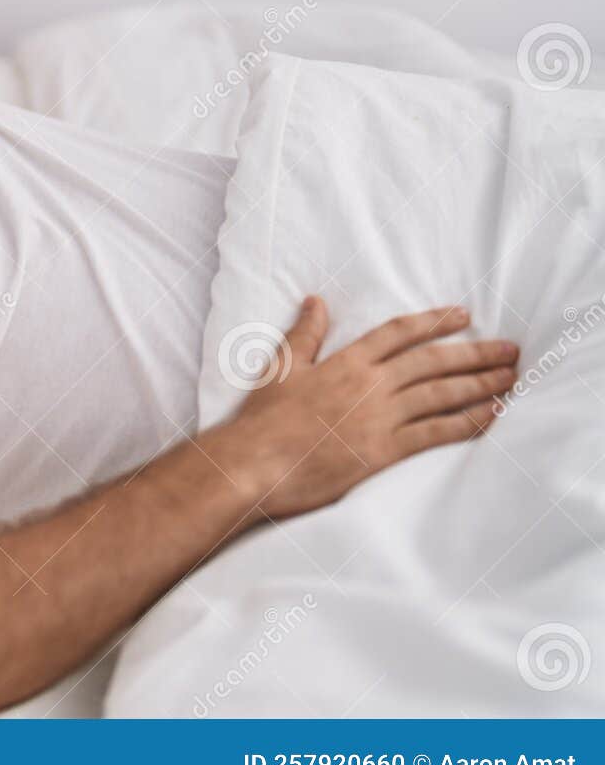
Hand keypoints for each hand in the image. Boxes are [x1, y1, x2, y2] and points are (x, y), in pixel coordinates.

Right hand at [208, 296, 518, 519]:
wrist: (254, 463)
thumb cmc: (263, 418)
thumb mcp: (281, 367)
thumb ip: (304, 334)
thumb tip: (316, 301)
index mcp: (346, 362)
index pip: (399, 333)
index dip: (434, 321)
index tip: (463, 315)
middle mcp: (370, 384)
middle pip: (433, 362)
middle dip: (475, 353)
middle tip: (509, 349)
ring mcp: (380, 417)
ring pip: (442, 394)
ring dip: (481, 384)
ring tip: (510, 377)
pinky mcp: (384, 451)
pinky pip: (436, 433)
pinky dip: (467, 423)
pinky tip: (491, 416)